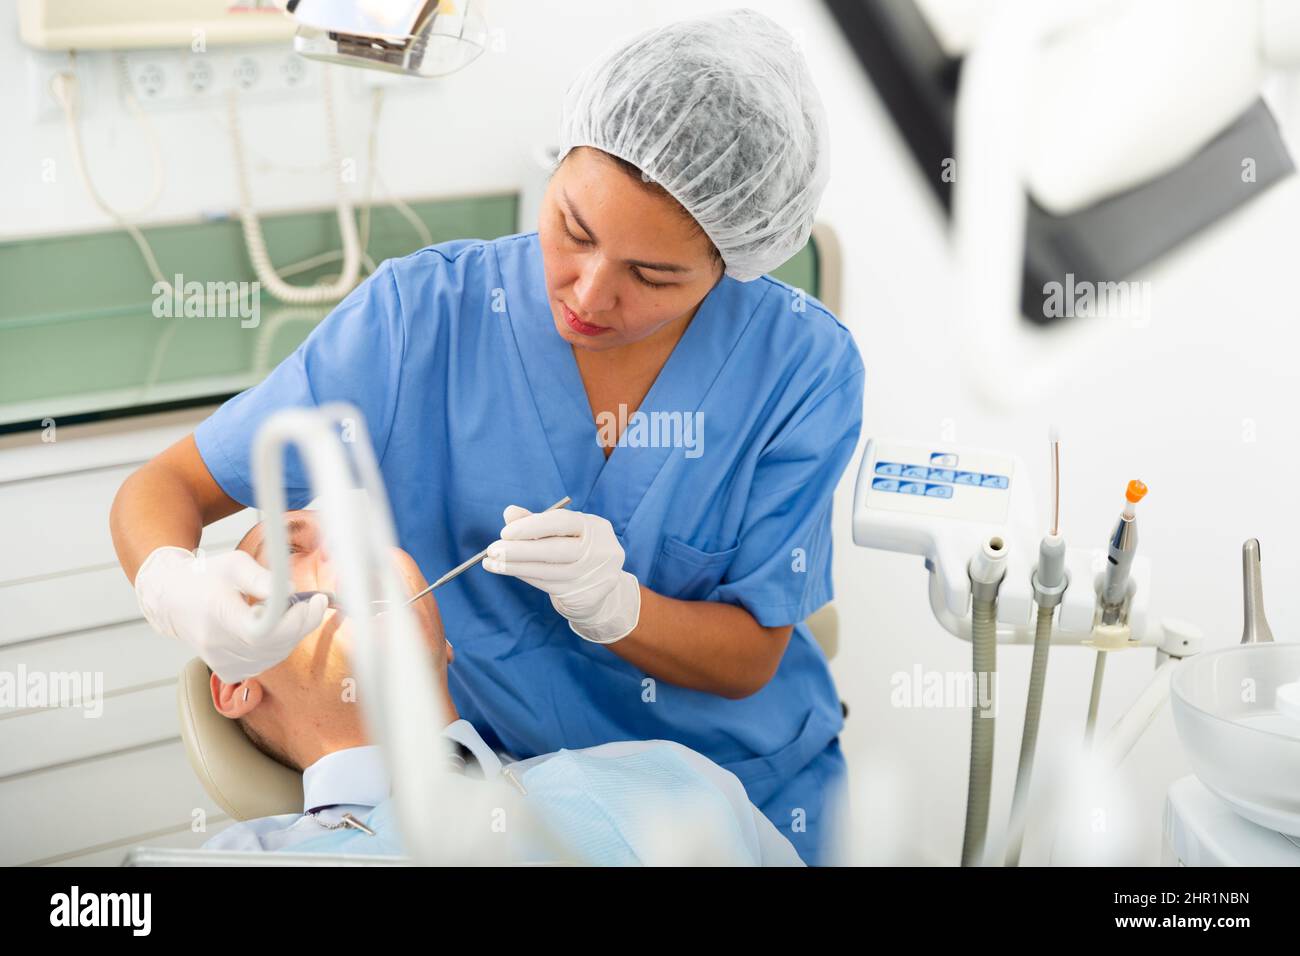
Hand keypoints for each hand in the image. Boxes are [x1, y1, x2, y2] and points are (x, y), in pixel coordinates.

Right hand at [134, 546, 327, 681]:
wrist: (172, 602)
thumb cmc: (205, 578)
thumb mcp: (233, 564)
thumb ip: (262, 577)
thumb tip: (292, 592)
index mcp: (217, 615)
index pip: (264, 631)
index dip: (294, 620)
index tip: (313, 601)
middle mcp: (217, 645)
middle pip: (275, 645)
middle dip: (303, 622)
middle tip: (314, 602)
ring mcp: (222, 663)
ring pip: (275, 656)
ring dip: (292, 634)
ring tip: (289, 610)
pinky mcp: (228, 672)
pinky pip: (266, 662)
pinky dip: (278, 646)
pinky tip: (272, 628)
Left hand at [483, 506, 640, 643]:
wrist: (597, 588)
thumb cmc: (573, 552)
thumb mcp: (559, 533)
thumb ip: (534, 521)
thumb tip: (509, 513)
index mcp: (595, 527)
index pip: (562, 522)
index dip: (532, 526)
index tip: (505, 532)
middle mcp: (601, 550)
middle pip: (557, 550)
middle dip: (521, 550)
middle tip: (492, 550)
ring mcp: (597, 575)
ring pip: (550, 571)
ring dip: (517, 567)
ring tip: (492, 563)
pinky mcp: (589, 596)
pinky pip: (550, 586)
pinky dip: (527, 577)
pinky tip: (509, 571)